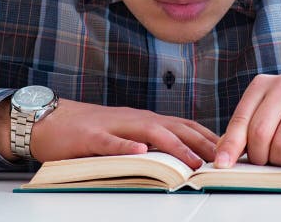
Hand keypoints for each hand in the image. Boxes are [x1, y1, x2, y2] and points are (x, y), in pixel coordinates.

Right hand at [0, 98, 218, 169]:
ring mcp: (114, 126)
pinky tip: (140, 152)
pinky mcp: (91, 137)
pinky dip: (127, 146)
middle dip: (201, 143)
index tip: (230, 150)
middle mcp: (135, 119)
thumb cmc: (89, 130)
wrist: (50, 119)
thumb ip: (151, 142)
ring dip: (174, 147)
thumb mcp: (126, 134)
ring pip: (149, 133)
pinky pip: (111, 141)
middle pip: (175, 127)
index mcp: (145, 120)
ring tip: (193, 162)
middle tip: (223, 159)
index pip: (185, 126)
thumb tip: (182, 155)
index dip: (208, 137)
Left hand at [213, 74, 280, 169]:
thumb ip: (241, 134)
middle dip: (260, 156)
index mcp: (263, 84)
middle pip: (260, 134)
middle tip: (266, 160)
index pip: (241, 118)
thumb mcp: (264, 121)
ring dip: (280, 161)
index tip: (222, 165)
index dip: (231, 145)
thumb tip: (221, 157)